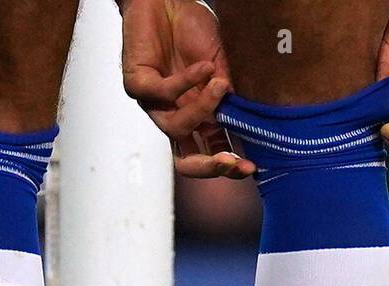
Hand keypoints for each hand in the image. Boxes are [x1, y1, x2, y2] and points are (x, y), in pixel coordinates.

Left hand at [120, 0, 255, 177]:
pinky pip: (162, 94)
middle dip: (209, 166)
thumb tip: (248, 119)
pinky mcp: (137, 84)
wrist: (166, 1)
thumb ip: (231, 93)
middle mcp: (176, 116)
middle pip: (186, 162)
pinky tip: (204, 67)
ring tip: (220, 83)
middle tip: (231, 161)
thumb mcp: (222, 64)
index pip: (213, 154)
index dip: (230, 166)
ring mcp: (155, 104)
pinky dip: (186, 82)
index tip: (251, 167)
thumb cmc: (194, 31)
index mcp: (198, 117)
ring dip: (202, 109)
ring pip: (176, 128)